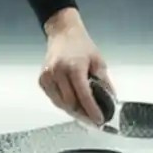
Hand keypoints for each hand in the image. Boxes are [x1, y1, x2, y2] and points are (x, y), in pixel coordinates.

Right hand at [39, 8, 114, 125]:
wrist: (63, 32)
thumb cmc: (82, 45)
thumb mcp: (98, 61)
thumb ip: (104, 82)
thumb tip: (110, 101)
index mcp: (74, 68)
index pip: (84, 96)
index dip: (92, 111)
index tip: (100, 120)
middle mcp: (58, 73)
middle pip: (71, 103)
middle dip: (83, 113)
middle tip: (94, 118)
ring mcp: (48, 77)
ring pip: (60, 104)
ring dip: (73, 111)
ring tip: (84, 113)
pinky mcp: (42, 80)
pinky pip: (53, 98)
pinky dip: (63, 104)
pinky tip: (72, 103)